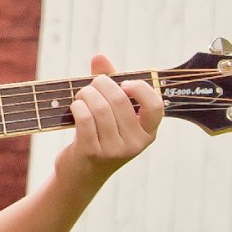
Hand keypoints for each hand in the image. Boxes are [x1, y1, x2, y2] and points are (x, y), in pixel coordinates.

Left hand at [58, 53, 163, 189]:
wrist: (81, 175)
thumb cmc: (98, 137)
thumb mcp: (110, 113)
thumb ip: (109, 83)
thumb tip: (100, 56)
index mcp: (147, 132)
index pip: (156, 106)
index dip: (140, 89)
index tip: (124, 84)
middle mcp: (135, 143)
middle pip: (120, 100)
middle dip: (101, 84)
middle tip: (91, 86)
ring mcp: (115, 150)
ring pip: (101, 108)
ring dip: (86, 94)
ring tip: (81, 96)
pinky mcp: (93, 153)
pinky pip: (86, 119)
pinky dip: (78, 106)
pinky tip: (75, 107)